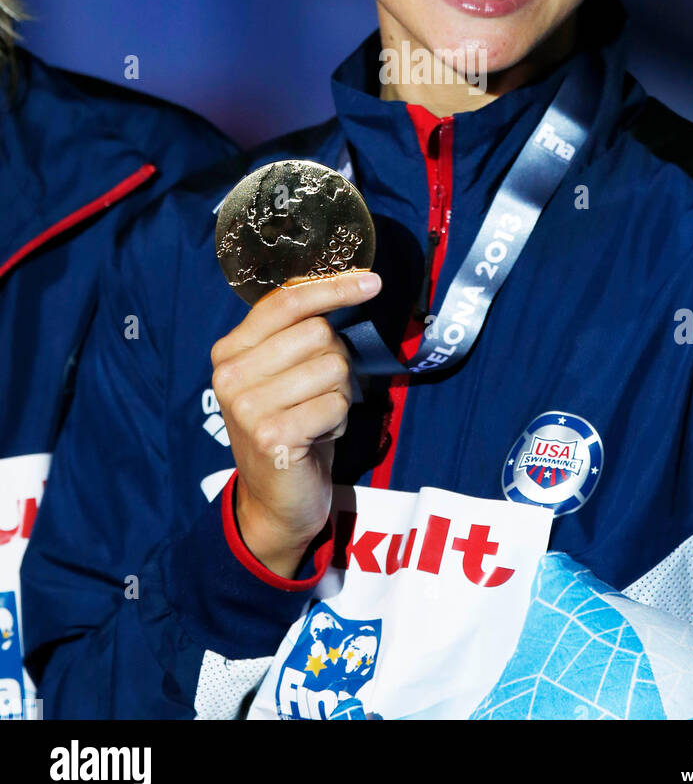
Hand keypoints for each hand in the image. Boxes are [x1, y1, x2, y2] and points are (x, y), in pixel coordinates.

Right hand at [211, 270, 381, 576]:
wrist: (275, 502)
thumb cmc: (289, 426)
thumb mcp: (282, 374)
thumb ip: (298, 332)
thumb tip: (353, 283)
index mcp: (229, 351)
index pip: (287, 301)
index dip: (333, 287)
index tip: (371, 281)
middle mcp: (230, 375)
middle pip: (318, 333)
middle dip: (336, 361)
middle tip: (318, 394)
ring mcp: (247, 407)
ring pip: (333, 367)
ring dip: (339, 394)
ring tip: (315, 417)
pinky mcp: (271, 436)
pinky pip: (336, 403)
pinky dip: (339, 419)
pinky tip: (317, 437)